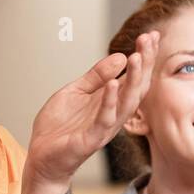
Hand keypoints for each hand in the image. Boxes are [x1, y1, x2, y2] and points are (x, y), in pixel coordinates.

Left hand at [21, 31, 157, 193]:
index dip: (144, 57)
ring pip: (127, 102)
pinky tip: (111, 84)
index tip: (152, 35)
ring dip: (133, 79)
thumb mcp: (75, 93)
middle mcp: (113, 113)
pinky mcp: (91, 139)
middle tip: (150, 39)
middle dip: (145, 62)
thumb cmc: (59, 128)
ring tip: (136, 57)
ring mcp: (104, 127)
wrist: (41, 157)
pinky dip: (109, 101)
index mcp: (110, 101)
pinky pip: (105, 119)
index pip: (134, 77)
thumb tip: (120, 57)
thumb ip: (95, 76)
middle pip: (137, 86)